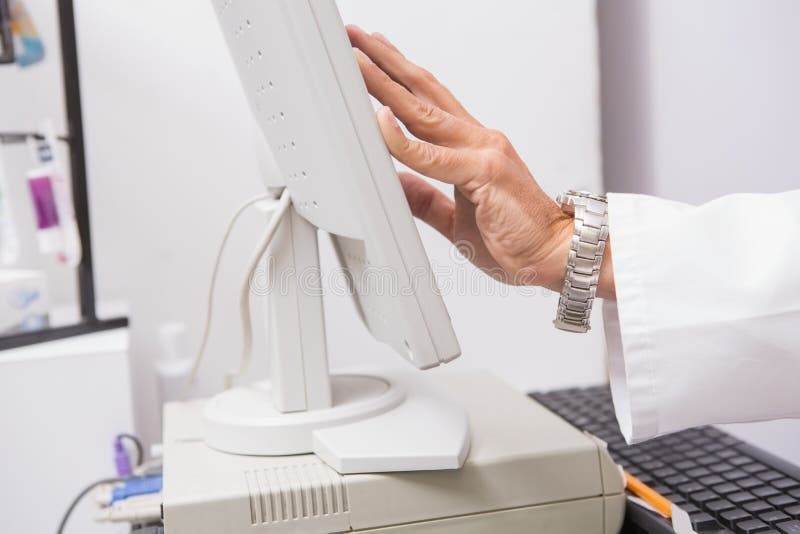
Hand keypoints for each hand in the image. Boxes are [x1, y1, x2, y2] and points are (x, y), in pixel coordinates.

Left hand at [348, 26, 614, 293]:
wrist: (556, 256)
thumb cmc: (516, 238)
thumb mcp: (456, 218)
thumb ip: (426, 198)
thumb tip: (398, 183)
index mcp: (473, 146)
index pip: (430, 101)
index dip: (400, 76)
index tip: (374, 55)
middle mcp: (478, 139)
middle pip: (423, 91)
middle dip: (386, 62)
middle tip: (354, 37)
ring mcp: (483, 151)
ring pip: (422, 112)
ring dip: (385, 82)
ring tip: (355, 58)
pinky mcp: (484, 173)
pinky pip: (432, 156)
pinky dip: (402, 138)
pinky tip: (379, 117)